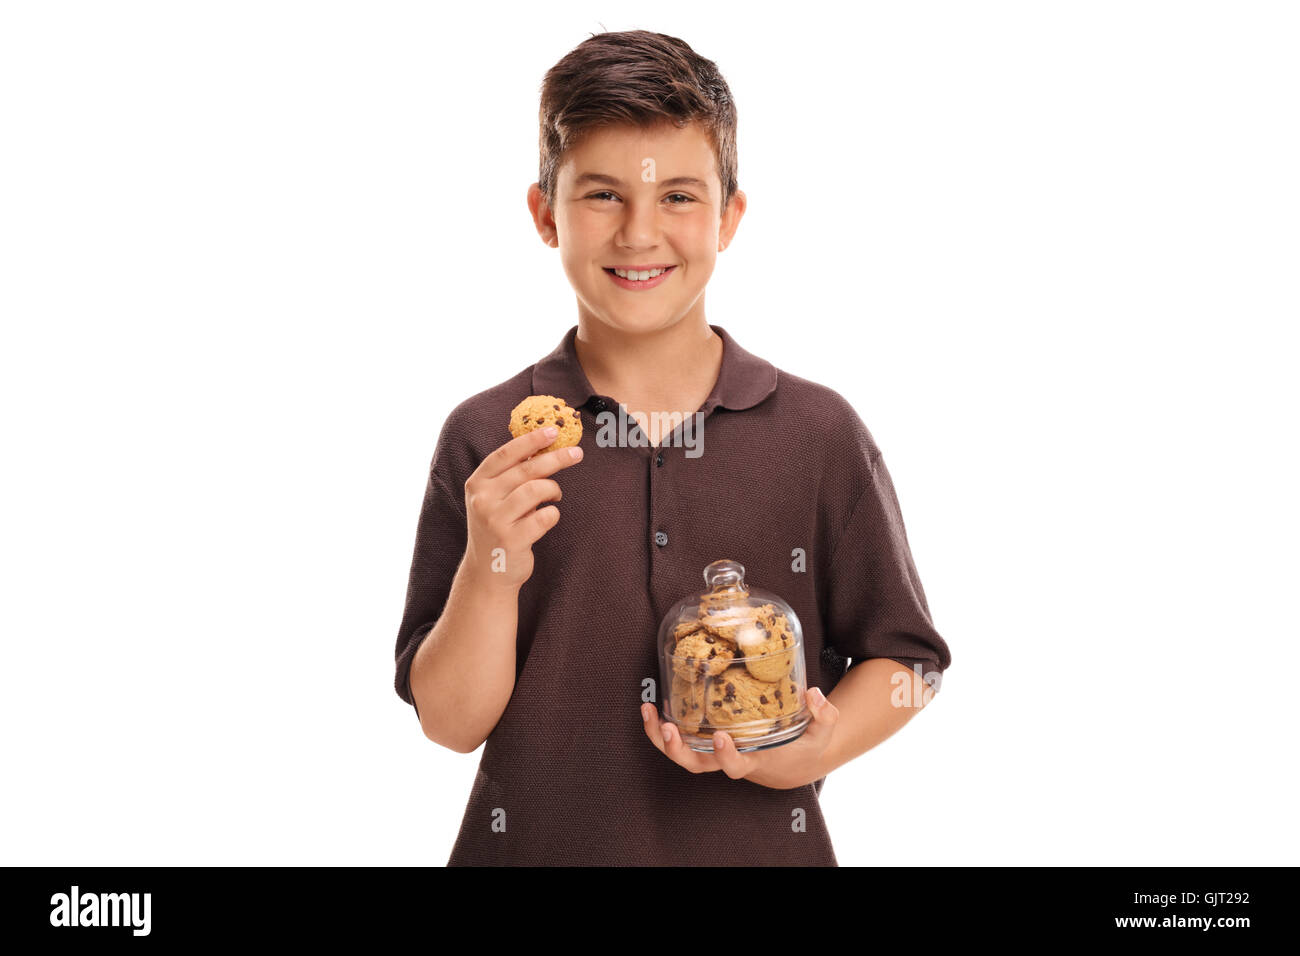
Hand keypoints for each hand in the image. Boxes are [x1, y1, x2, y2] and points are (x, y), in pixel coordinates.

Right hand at [462, 425, 582, 589]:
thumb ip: (512, 476)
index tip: (553, 431)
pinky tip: (548, 517)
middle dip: (555, 458)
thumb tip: (542, 447)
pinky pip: (545, 516)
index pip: (505, 454)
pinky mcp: (512, 539)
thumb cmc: (498, 527)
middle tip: (576, 454)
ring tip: (555, 495)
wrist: (487, 572)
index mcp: (478, 484)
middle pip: (526, 469)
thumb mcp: (495, 499)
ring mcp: (495, 520)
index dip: (530, 440)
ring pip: (536, 489)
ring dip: (553, 490)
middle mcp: (483, 500)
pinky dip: (553, 514)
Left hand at [640, 687, 839, 788]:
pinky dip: (662, 727)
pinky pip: (681, 738)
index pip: (735, 766)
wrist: (792, 764)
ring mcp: (714, 752)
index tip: (722, 737)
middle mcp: (729, 760)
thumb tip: (814, 693)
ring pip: (682, 754)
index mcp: (754, 761)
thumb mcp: (822, 733)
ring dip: (660, 738)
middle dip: (678, 750)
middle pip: (696, 765)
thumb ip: (824, 714)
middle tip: (667, 728)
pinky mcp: (707, 741)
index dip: (726, 756)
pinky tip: (653, 707)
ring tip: (648, 713)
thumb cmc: (804, 747)